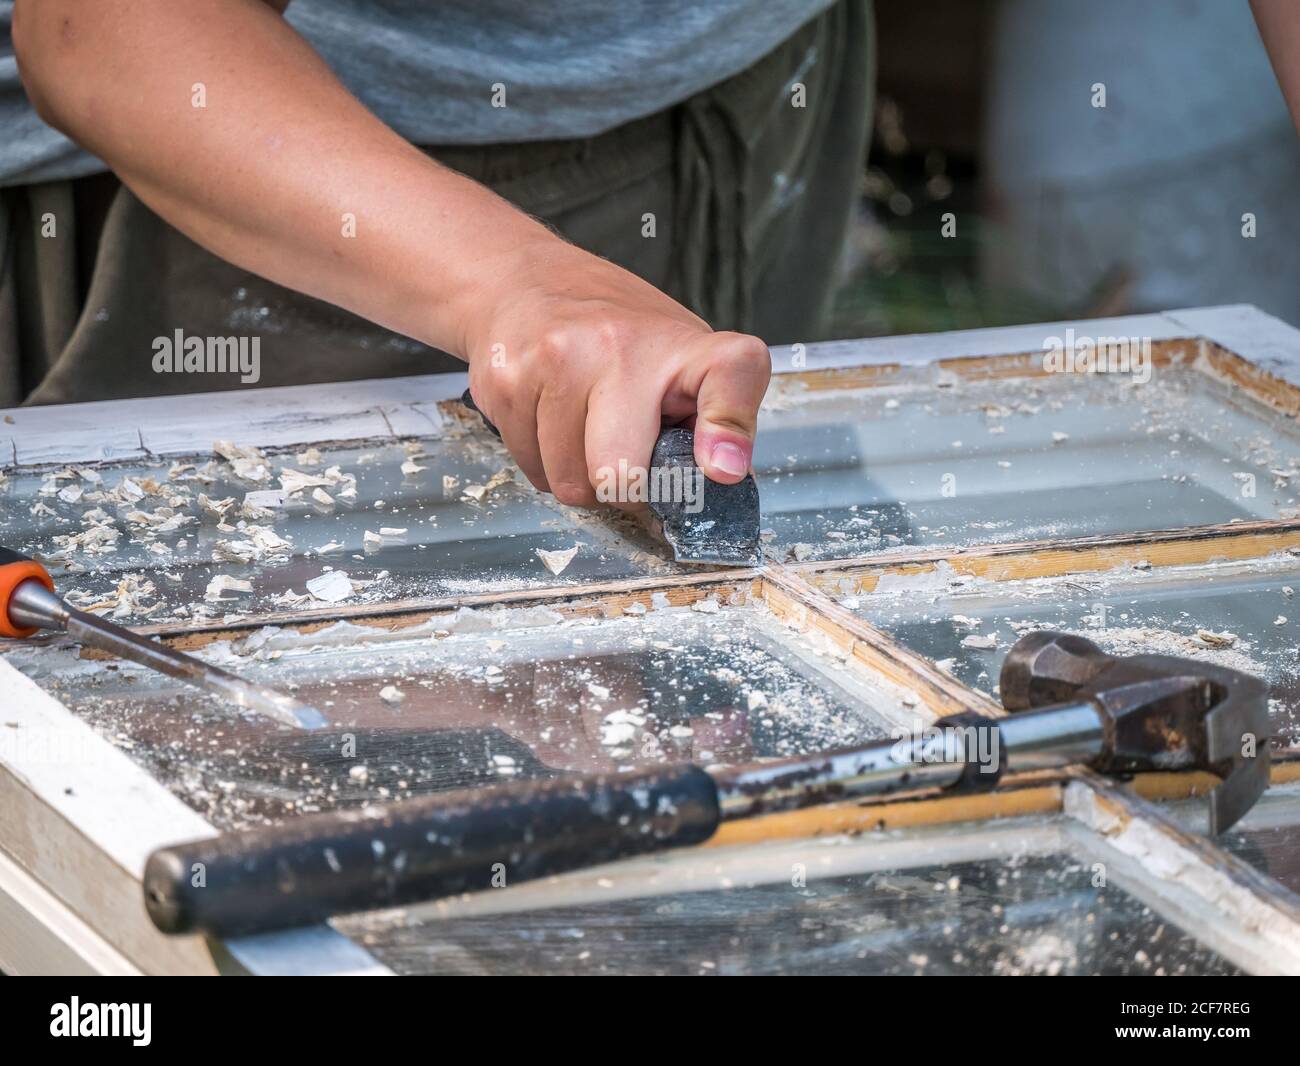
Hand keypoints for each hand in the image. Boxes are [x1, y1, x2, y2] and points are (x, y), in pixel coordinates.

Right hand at [460, 239, 770, 508]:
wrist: (526, 281)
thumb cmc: (619, 335)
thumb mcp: (683, 360)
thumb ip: (712, 418)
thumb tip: (727, 477)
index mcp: (684, 345)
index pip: (729, 375)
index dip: (727, 428)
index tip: (721, 469)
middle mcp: (621, 346)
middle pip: (620, 474)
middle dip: (625, 492)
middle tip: (631, 466)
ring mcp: (556, 361)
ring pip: (569, 484)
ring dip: (579, 478)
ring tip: (586, 431)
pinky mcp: (506, 381)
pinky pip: (532, 470)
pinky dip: (545, 464)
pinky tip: (553, 422)